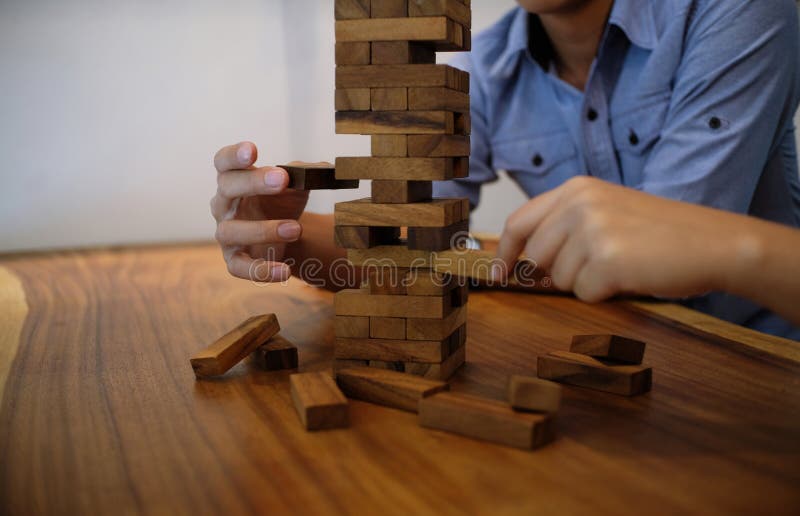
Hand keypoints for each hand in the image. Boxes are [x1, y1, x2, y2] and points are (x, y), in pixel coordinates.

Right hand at [210, 141, 313, 281]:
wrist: (285, 234)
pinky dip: (262, 270)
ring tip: (295, 228)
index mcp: (234, 179)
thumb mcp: (295, 186)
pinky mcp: (234, 260)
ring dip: (263, 229)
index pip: (223, 162)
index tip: (253, 150)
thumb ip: (306, 174)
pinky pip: (241, 267)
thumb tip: (324, 168)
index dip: (234, 155)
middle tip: (282, 179)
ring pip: (231, 230)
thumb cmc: (283, 202)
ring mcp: (226, 233)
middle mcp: (223, 204)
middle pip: (227, 187)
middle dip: (253, 182)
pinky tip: (285, 271)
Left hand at [495, 177, 744, 300]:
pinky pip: (585, 293)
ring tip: (623, 265)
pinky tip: (632, 275)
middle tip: (599, 266)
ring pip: (560, 279)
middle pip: (535, 257)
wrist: (713, 242)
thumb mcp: (608, 211)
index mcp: (576, 188)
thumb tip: (526, 265)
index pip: (519, 222)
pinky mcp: (606, 259)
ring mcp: (591, 230)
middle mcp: (578, 204)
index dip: (505, 253)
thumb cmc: (663, 233)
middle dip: (559, 273)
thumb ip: (565, 228)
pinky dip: (606, 294)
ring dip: (587, 283)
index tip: (498, 274)